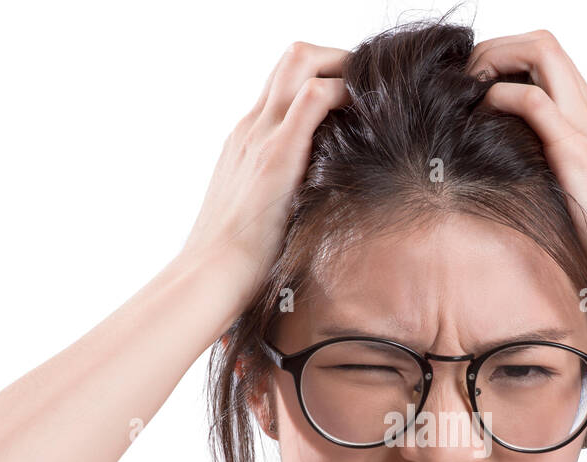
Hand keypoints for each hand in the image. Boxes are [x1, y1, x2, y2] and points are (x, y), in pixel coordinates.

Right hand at [179, 42, 350, 302]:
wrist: (210, 278)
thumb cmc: (239, 263)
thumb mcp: (265, 218)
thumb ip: (287, 199)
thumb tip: (326, 211)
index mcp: (247, 142)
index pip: (284, 83)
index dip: (323, 76)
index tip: (358, 97)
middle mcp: (252, 129)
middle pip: (293, 59)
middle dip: (337, 58)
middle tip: (373, 84)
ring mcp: (261, 137)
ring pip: (300, 62)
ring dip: (343, 64)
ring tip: (376, 91)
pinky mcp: (275, 155)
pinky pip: (312, 97)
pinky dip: (344, 90)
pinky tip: (369, 112)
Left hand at [468, 30, 586, 301]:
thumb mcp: (582, 201)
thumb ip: (556, 182)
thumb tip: (514, 192)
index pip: (552, 64)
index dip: (510, 61)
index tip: (477, 88)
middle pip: (544, 45)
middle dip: (496, 48)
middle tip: (464, 80)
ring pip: (540, 53)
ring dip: (493, 59)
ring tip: (466, 89)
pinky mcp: (578, 152)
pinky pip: (532, 102)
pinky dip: (498, 97)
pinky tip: (479, 118)